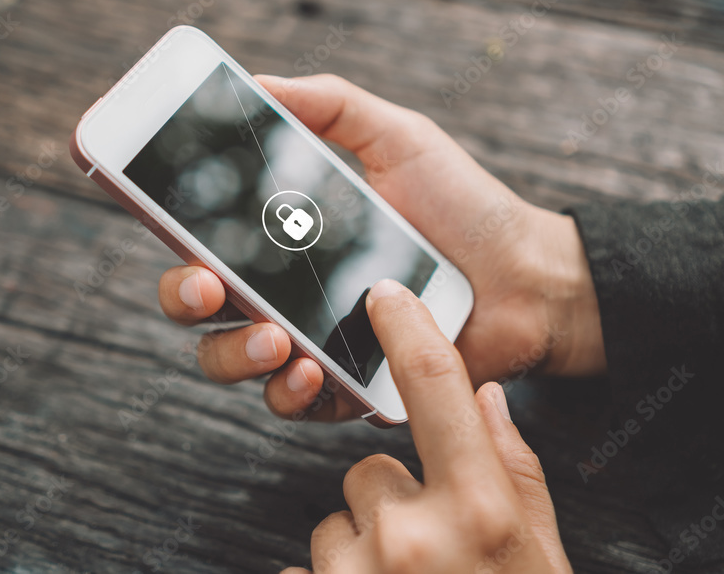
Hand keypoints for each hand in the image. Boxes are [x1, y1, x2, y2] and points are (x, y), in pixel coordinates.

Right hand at [158, 74, 604, 420]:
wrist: (528, 277)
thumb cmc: (462, 205)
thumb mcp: (395, 137)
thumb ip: (329, 106)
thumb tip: (256, 80)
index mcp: (280, 235)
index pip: (200, 235)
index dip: (165, 227)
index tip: (144, 205)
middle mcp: (280, 291)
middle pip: (194, 304)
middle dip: (183, 296)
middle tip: (208, 283)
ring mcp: (307, 342)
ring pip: (228, 361)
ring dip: (233, 353)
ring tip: (275, 336)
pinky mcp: (342, 388)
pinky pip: (292, 403)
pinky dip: (290, 393)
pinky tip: (313, 371)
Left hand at [281, 279, 571, 573]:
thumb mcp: (538, 547)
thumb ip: (513, 466)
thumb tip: (485, 398)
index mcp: (477, 509)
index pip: (435, 387)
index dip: (407, 331)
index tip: (386, 297)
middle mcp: (410, 537)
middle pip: (368, 471)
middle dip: (392, 500)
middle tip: (430, 549)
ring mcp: (354, 573)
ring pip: (336, 522)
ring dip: (364, 548)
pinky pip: (304, 569)